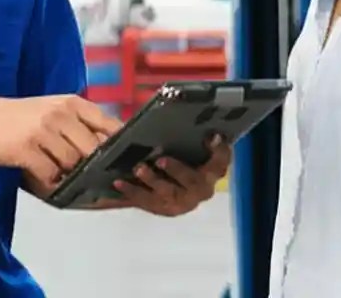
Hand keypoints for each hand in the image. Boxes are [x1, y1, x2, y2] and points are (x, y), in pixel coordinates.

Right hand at [0, 94, 122, 192]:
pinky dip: (48, 180)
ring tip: (53, 167)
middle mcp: (61, 114)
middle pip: (93, 149)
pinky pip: (49, 174)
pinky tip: (39, 173)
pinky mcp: (26, 148)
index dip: (120, 147)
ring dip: (66, 173)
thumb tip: (110, 149)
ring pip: (72, 163)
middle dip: (90, 165)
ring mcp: (43, 130)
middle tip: (86, 175)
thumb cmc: (21, 117)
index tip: (123, 161)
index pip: (109, 125)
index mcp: (73, 104)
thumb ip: (81, 125)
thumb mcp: (54, 110)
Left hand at [111, 134, 231, 216]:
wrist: (173, 188)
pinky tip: (118, 183)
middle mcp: (201, 189)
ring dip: (153, 181)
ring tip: (138, 168)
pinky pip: (147, 202)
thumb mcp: (191, 148)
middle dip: (178, 170)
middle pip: (193, 182)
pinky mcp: (163, 209)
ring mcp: (182, 202)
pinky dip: (132, 192)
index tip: (212, 137)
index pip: (221, 161)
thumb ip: (201, 141)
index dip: (220, 151)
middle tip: (161, 159)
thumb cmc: (185, 160)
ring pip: (168, 194)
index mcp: (212, 172)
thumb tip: (210, 131)